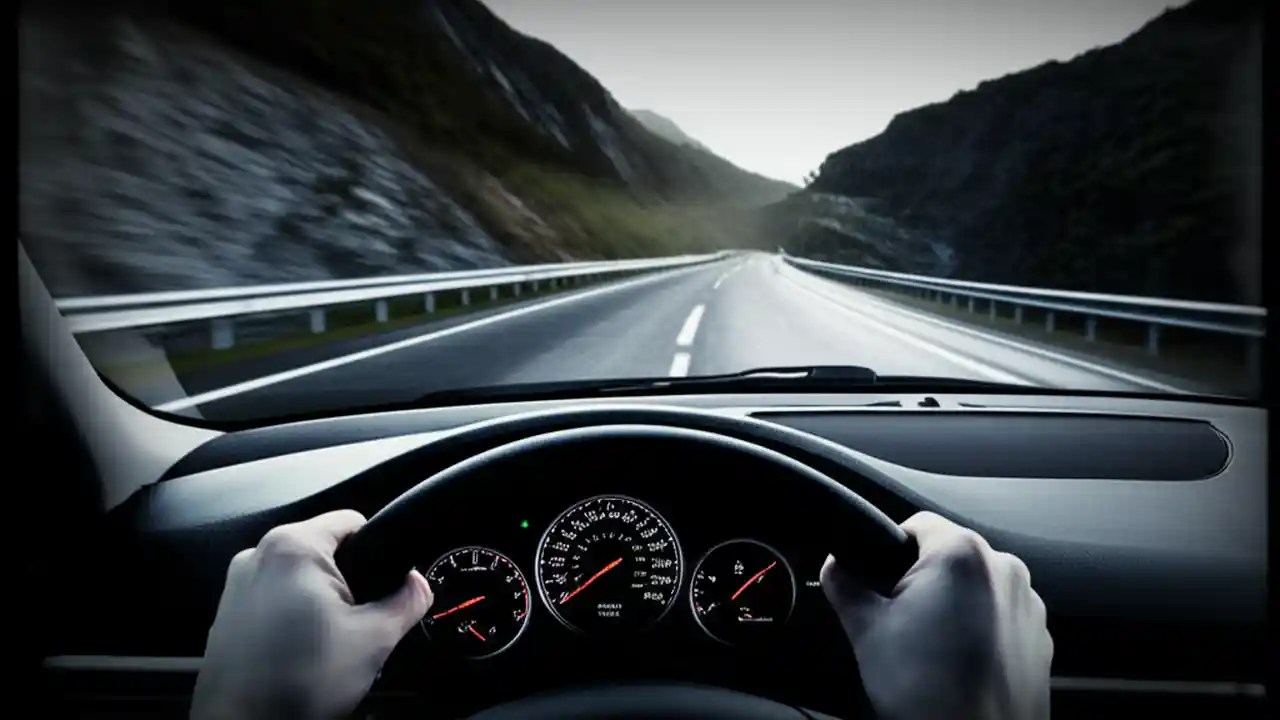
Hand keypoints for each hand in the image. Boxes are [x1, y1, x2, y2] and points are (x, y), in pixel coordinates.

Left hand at [191, 510, 432, 719]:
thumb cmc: (297, 684)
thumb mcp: (373, 639)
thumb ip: (407, 601)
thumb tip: (419, 585)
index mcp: (293, 547)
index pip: (352, 522)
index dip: (378, 551)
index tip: (382, 586)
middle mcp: (257, 556)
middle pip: (326, 551)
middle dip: (349, 584)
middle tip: (358, 625)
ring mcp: (237, 585)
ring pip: (300, 578)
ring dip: (321, 603)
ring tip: (329, 645)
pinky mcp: (228, 614)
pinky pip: (275, 600)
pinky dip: (295, 618)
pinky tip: (302, 654)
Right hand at [821, 511, 1051, 719]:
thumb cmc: (929, 694)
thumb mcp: (867, 631)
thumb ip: (844, 584)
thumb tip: (835, 566)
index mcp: (962, 554)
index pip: (915, 523)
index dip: (889, 552)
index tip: (881, 584)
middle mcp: (1005, 569)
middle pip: (947, 555)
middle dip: (921, 581)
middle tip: (902, 624)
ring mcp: (1029, 604)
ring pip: (975, 586)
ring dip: (952, 605)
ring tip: (931, 649)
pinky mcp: (1040, 636)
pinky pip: (1000, 615)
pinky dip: (979, 629)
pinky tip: (958, 662)